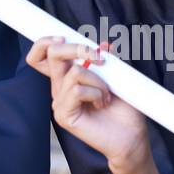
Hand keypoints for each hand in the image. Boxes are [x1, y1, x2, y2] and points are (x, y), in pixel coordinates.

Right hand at [26, 38, 151, 172]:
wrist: (132, 136)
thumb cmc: (125, 108)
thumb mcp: (116, 76)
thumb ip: (105, 59)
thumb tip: (104, 44)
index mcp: (67, 77)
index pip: (41, 56)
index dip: (44, 42)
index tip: (63, 37)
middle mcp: (59, 88)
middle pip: (52, 55)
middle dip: (77, 48)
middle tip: (99, 59)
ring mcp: (59, 103)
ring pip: (75, 73)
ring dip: (98, 81)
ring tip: (106, 95)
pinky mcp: (64, 115)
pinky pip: (77, 91)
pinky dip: (96, 93)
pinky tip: (102, 104)